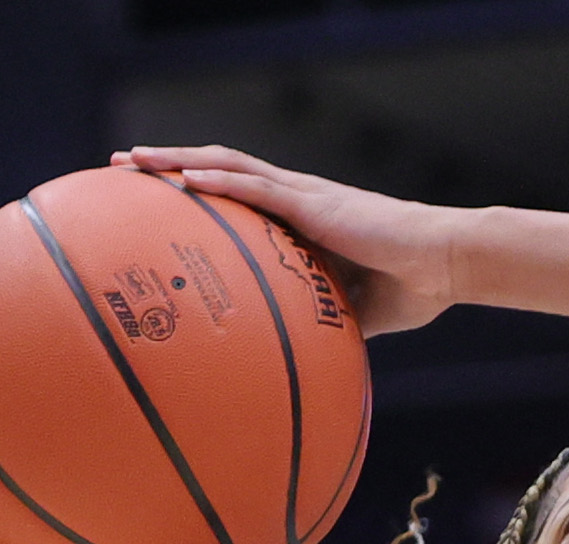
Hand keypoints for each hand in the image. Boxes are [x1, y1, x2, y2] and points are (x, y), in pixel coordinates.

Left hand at [110, 145, 458, 334]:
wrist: (446, 265)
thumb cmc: (416, 288)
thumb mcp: (361, 313)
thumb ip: (330, 324)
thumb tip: (310, 360)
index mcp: (305, 219)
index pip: (240, 194)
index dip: (196, 190)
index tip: (155, 196)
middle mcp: (297, 198)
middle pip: (219, 169)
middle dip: (167, 165)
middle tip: (122, 166)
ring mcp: (303, 196)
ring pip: (226, 165)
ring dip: (176, 160)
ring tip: (133, 159)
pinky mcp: (314, 202)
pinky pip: (255, 186)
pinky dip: (217, 180)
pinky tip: (183, 178)